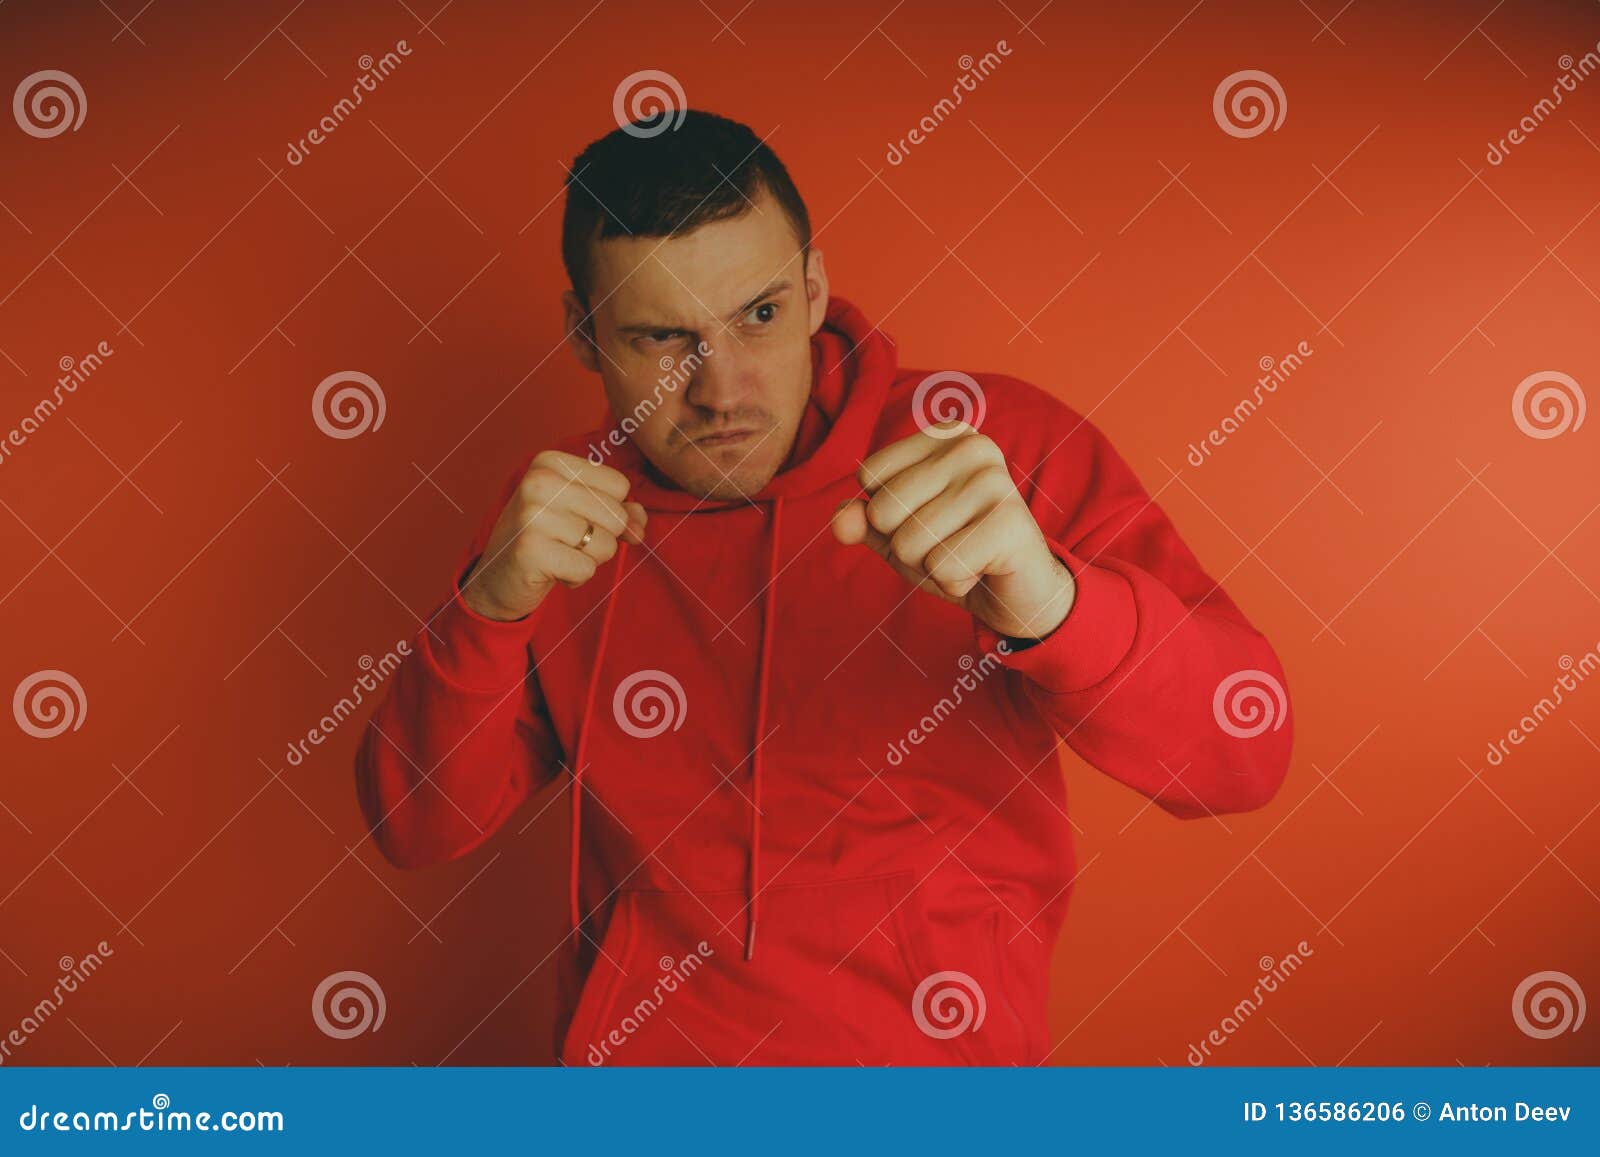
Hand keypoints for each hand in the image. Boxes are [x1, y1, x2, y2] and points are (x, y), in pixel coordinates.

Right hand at [460, 451, 646, 621]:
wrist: (497, 577)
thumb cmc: (545, 539)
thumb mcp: (580, 513)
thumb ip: (619, 511)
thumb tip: (639, 525)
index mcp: (550, 462)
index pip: (619, 485)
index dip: (610, 510)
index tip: (577, 518)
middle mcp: (539, 481)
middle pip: (616, 515)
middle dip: (601, 538)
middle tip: (566, 541)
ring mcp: (532, 515)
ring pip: (605, 544)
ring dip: (588, 559)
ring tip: (558, 554)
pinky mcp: (531, 550)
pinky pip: (587, 569)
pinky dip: (575, 577)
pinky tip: (550, 570)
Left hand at [830, 422, 1074, 640]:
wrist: (1017, 593)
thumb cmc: (954, 552)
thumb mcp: (898, 536)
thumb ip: (863, 522)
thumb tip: (841, 518)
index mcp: (945, 436)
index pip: (869, 476)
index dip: (886, 516)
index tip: (929, 519)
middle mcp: (973, 446)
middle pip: (884, 509)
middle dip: (905, 545)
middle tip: (948, 544)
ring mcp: (995, 481)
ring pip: (910, 542)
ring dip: (930, 567)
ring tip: (966, 556)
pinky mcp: (1009, 522)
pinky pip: (941, 566)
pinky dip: (954, 582)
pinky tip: (982, 570)